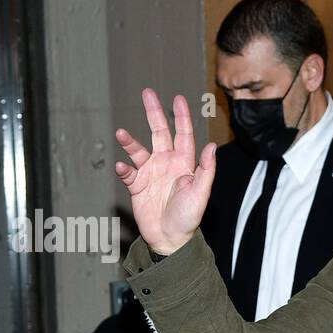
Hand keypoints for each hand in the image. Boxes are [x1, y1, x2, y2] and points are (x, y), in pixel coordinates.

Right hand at [114, 88, 216, 254]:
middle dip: (154, 113)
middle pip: (160, 133)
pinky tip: (121, 166)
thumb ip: (206, 170)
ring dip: (130, 142)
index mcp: (184, 164)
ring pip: (138, 150)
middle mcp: (167, 164)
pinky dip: (123, 168)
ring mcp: (151, 173)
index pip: (183, 134)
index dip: (181, 117)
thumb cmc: (189, 218)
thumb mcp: (201, 193)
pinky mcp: (137, 186)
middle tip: (147, 93)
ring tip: (121, 134)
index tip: (177, 99)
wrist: (170, 239)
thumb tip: (211, 145)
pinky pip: (128, 172)